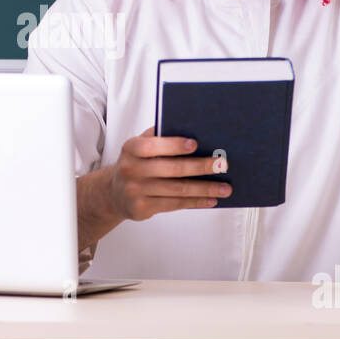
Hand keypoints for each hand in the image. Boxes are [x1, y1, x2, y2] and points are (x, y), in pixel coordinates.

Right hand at [107, 127, 230, 221]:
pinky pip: (174, 205)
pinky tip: (211, 199)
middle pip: (171, 169)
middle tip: (222, 165)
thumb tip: (194, 129)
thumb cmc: (137, 163)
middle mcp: (131, 169)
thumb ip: (160, 136)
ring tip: (225, 188)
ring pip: (177, 190)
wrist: (114, 192)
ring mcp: (135, 191)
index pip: (153, 145)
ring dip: (204, 189)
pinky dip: (195, 202)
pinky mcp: (141, 209)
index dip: (174, 145)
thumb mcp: (141, 146)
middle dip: (200, 167)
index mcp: (131, 148)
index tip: (196, 144)